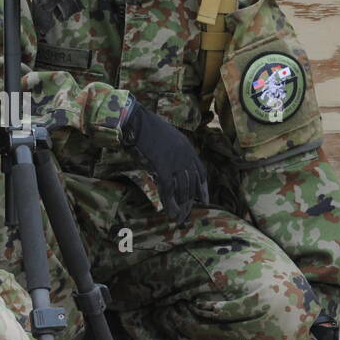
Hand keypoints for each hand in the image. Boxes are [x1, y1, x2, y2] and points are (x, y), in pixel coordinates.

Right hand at [118, 97, 208, 221]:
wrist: (137, 121)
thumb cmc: (147, 128)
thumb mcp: (167, 137)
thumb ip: (173, 151)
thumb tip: (171, 167)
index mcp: (187, 148)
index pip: (200, 172)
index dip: (202, 188)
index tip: (203, 200)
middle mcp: (185, 156)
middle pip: (191, 184)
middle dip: (189, 201)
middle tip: (186, 215)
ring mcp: (175, 161)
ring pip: (181, 188)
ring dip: (181, 206)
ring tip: (179, 218)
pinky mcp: (162, 166)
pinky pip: (168, 189)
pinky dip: (170, 203)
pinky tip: (170, 212)